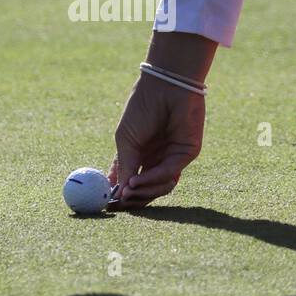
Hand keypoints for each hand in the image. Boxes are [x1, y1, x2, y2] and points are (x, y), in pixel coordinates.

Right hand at [108, 73, 206, 208]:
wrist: (164, 88)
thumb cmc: (142, 109)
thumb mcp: (126, 140)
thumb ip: (125, 166)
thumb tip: (118, 193)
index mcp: (140, 155)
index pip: (132, 183)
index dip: (121, 197)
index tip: (109, 208)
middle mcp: (157, 159)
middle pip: (148, 190)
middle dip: (134, 201)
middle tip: (120, 205)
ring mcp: (173, 157)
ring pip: (161, 188)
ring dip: (143, 193)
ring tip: (129, 189)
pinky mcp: (187, 153)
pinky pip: (170, 174)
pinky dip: (152, 180)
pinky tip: (138, 181)